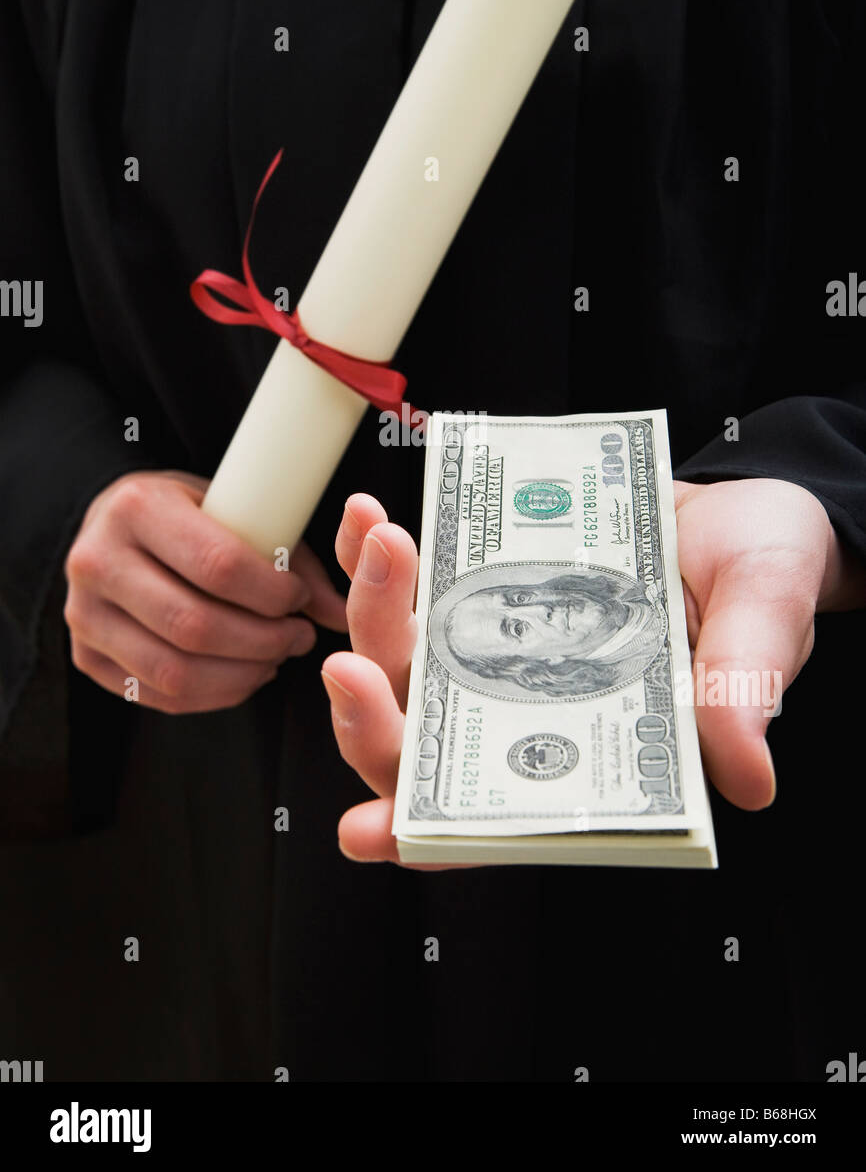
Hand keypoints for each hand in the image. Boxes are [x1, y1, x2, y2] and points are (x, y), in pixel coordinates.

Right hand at [64, 469, 346, 711]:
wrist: (116, 526)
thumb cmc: (190, 514)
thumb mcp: (237, 510)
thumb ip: (293, 558)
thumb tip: (339, 613)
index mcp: (136, 507)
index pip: (217, 564)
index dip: (271, 593)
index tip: (298, 599)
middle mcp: (96, 560)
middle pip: (195, 625)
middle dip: (263, 640)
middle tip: (298, 636)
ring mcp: (83, 614)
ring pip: (175, 671)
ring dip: (243, 674)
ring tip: (276, 657)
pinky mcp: (85, 657)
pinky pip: (159, 695)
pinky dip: (214, 694)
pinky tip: (244, 674)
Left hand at [323, 479, 859, 863]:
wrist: (743, 505)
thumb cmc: (764, 572)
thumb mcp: (769, 619)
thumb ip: (746, 688)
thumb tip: (749, 776)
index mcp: (596, 754)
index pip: (498, 822)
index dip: (429, 836)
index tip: (373, 828)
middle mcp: (530, 715)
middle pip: (424, 750)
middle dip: (373, 721)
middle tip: (353, 670)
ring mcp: (497, 655)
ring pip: (404, 665)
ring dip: (373, 613)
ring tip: (386, 545)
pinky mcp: (484, 592)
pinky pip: (412, 586)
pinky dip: (382, 558)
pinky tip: (371, 519)